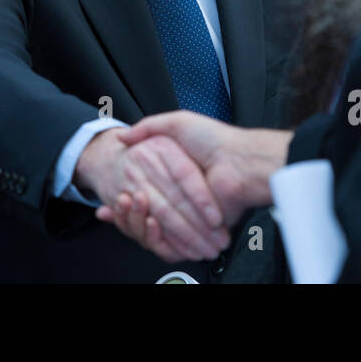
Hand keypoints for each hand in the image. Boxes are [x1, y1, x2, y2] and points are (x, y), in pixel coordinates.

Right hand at [96, 112, 290, 259]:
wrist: (242, 162)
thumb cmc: (213, 139)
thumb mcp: (178, 122)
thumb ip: (150, 126)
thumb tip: (124, 136)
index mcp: (177, 169)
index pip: (149, 184)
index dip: (133, 186)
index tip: (120, 190)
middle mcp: (183, 192)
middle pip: (151, 205)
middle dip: (132, 207)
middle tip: (118, 200)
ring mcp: (192, 211)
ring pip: (158, 224)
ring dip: (139, 221)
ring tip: (126, 209)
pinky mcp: (200, 226)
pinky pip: (174, 239)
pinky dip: (158, 237)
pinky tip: (147, 225)